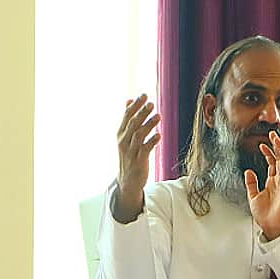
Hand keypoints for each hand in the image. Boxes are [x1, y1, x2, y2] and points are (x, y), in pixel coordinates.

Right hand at [114, 94, 160, 222]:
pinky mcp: (139, 161)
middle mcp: (124, 142)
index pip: (127, 116)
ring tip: (158, 116)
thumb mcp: (124, 137)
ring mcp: (131, 151)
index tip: (144, 95)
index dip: (135, 105)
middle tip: (151, 103)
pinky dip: (152, 141)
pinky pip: (145, 149)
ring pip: (139, 135)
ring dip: (149, 125)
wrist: (127, 180)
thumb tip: (129, 100)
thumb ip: (127, 119)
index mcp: (120, 134)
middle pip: (133, 124)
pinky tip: (159, 135)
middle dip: (142, 113)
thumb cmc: (128, 155)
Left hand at [245, 131, 279, 239]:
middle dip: (276, 146)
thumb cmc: (264, 216)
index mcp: (272, 183)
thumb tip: (248, 172)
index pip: (272, 163)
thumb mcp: (253, 196)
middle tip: (271, 135)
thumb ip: (251, 183)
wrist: (270, 226)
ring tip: (276, 138)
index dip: (268, 153)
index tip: (262, 145)